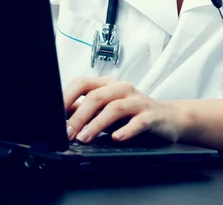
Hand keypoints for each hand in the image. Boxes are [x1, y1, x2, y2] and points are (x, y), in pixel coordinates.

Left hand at [64, 76, 182, 142]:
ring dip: (97, 124)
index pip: (83, 83)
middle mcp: (122, 88)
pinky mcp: (151, 116)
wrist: (168, 118)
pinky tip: (117, 138)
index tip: (54, 115)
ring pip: (114, 108)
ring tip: (85, 138)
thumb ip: (86, 110)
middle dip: (79, 116)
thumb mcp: (107, 109)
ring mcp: (137, 101)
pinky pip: (137, 122)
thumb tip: (60, 118)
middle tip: (67, 133)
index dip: (67, 97)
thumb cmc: (133, 114)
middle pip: (96, 96)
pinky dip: (126, 130)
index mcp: (108, 85)